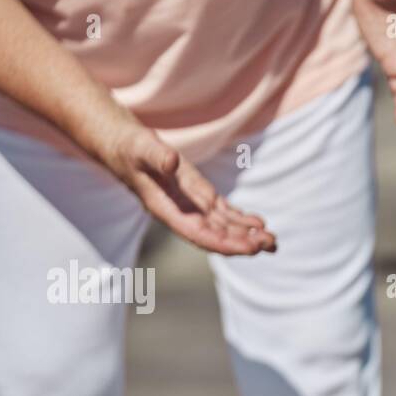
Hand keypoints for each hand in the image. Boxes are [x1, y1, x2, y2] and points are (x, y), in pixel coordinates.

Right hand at [101, 123, 276, 255]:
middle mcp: (182, 214)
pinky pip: (223, 214)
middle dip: (243, 242)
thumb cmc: (130, 148)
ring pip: (223, 227)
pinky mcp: (198, 196)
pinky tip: (260, 224)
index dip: (225, 243)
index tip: (249, 248)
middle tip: (270, 244)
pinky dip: (241, 220)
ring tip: (273, 241)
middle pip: (216, 235)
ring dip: (247, 235)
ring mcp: (191, 207)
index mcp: (167, 210)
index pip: (200, 234)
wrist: (123, 147)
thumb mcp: (141, 148)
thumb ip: (157, 155)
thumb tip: (173, 161)